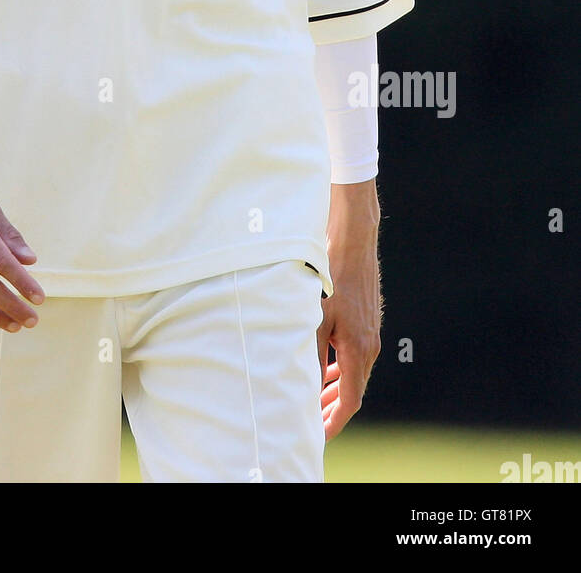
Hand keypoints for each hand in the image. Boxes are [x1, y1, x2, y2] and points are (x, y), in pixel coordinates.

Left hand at [317, 180, 381, 439]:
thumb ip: (310, 351)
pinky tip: (324, 368)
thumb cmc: (331, 274)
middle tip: (312, 425)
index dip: (334, 421)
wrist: (353, 239)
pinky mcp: (365, 320)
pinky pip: (353, 355)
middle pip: (353, 390)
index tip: (319, 436)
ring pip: (353, 372)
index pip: (350, 400)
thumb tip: (303, 383)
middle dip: (332, 410)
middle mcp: (369, 345)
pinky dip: (339, 368)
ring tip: (314, 402)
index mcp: (359, 349)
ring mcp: (369, 332)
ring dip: (334, 389)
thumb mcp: (314, 315)